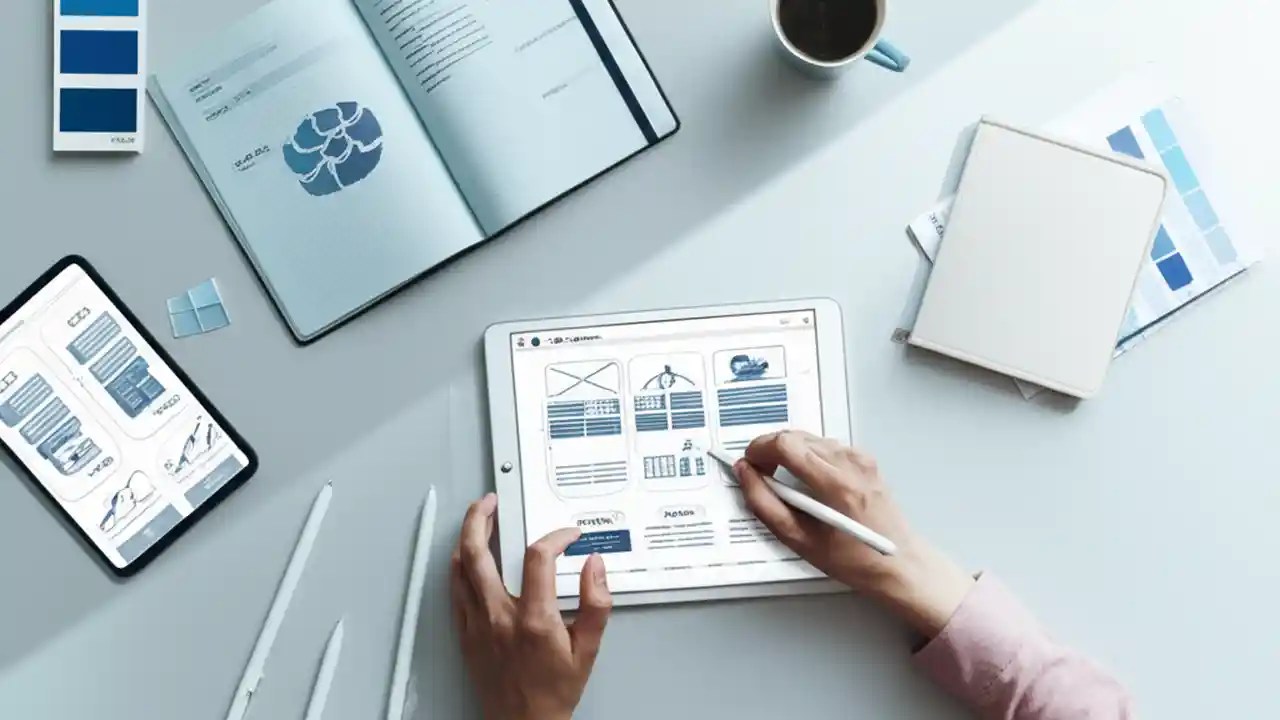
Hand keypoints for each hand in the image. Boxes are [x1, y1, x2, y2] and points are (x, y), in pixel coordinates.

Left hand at [452, 493, 611, 719]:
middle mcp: (499, 617)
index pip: (538, 558)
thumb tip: (594, 568)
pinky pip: (454, 590)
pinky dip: (458, 566)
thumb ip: (596, 605)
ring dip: (466, 538)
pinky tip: (466, 557)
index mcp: (533, 619)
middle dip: (481, 519)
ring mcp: (477, 624)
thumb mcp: (588, 650)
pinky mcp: (465, 633)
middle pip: (478, 553)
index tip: (568, 536)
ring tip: (477, 520)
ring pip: (459, 568)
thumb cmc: (553, 692)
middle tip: (490, 503)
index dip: (555, 537)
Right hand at [735, 431, 973, 637]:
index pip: (787, 444)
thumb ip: (765, 504)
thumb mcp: (799, 540)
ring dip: (788, 453)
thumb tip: (746, 474)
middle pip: (795, 436)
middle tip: (760, 475)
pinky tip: (806, 481)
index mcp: (836, 484)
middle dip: (770, 450)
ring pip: (809, 438)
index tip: (748, 463)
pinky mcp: (864, 459)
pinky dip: (807, 456)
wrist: (899, 562)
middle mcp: (851, 463)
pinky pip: (825, 446)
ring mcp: (860, 458)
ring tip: (782, 482)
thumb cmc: (854, 559)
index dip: (759, 449)